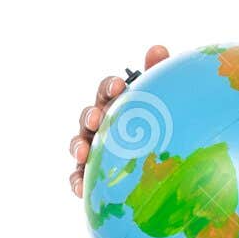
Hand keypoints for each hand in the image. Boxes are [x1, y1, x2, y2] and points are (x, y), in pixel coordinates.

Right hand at [68, 44, 169, 196]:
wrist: (162, 168)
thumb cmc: (159, 125)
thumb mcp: (162, 101)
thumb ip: (158, 75)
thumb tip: (157, 49)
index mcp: (117, 103)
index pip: (108, 89)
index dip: (110, 86)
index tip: (119, 86)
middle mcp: (101, 123)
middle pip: (89, 115)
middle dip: (90, 115)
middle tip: (96, 118)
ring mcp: (93, 148)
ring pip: (79, 144)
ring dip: (78, 145)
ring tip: (83, 152)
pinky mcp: (89, 173)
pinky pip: (78, 176)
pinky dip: (77, 181)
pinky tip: (80, 188)